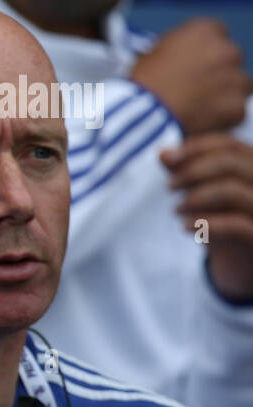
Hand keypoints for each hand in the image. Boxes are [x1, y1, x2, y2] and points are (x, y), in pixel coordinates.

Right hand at [131, 19, 252, 135]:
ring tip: (198, 106)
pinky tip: (200, 120)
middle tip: (194, 87)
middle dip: (217, 71)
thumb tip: (182, 57)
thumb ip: (177, 49)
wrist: (142, 115)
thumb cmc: (141, 83)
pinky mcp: (238, 108)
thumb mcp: (152, 53)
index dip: (203, 51)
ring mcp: (236, 79)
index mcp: (204, 30)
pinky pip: (236, 112)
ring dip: (225, 93)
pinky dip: (222, 117)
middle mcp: (227, 49)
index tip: (192, 64)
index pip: (216, 34)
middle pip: (231, 58)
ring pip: (240, 85)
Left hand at [163, 134, 252, 299]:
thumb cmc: (225, 217)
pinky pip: (236, 225)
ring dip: (195, 197)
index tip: (166, 158)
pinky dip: (206, 223)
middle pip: (231, 163)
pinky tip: (186, 227)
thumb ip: (186, 170)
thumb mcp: (206, 191)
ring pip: (232, 191)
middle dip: (192, 171)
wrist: (245, 261)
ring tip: (177, 209)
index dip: (196, 148)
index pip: (230, 145)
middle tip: (169, 186)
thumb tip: (162, 152)